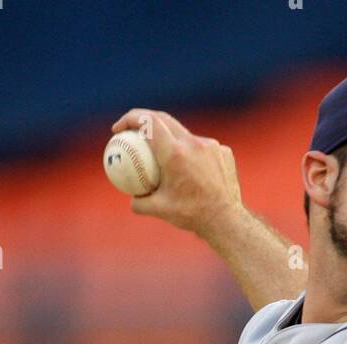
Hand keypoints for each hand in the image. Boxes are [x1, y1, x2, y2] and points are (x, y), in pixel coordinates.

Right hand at [110, 109, 242, 239]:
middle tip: (135, 132)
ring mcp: (211, 146)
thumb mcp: (160, 210)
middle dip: (145, 120)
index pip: (148, 122)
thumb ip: (140, 203)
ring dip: (171, 139)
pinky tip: (190, 169)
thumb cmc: (193, 216)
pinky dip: (192, 154)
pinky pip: (202, 147)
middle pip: (163, 119)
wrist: (227, 221)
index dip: (130, 119)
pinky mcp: (224, 152)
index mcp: (174, 153)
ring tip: (164, 156)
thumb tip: (131, 197)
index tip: (119, 129)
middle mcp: (193, 144)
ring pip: (185, 134)